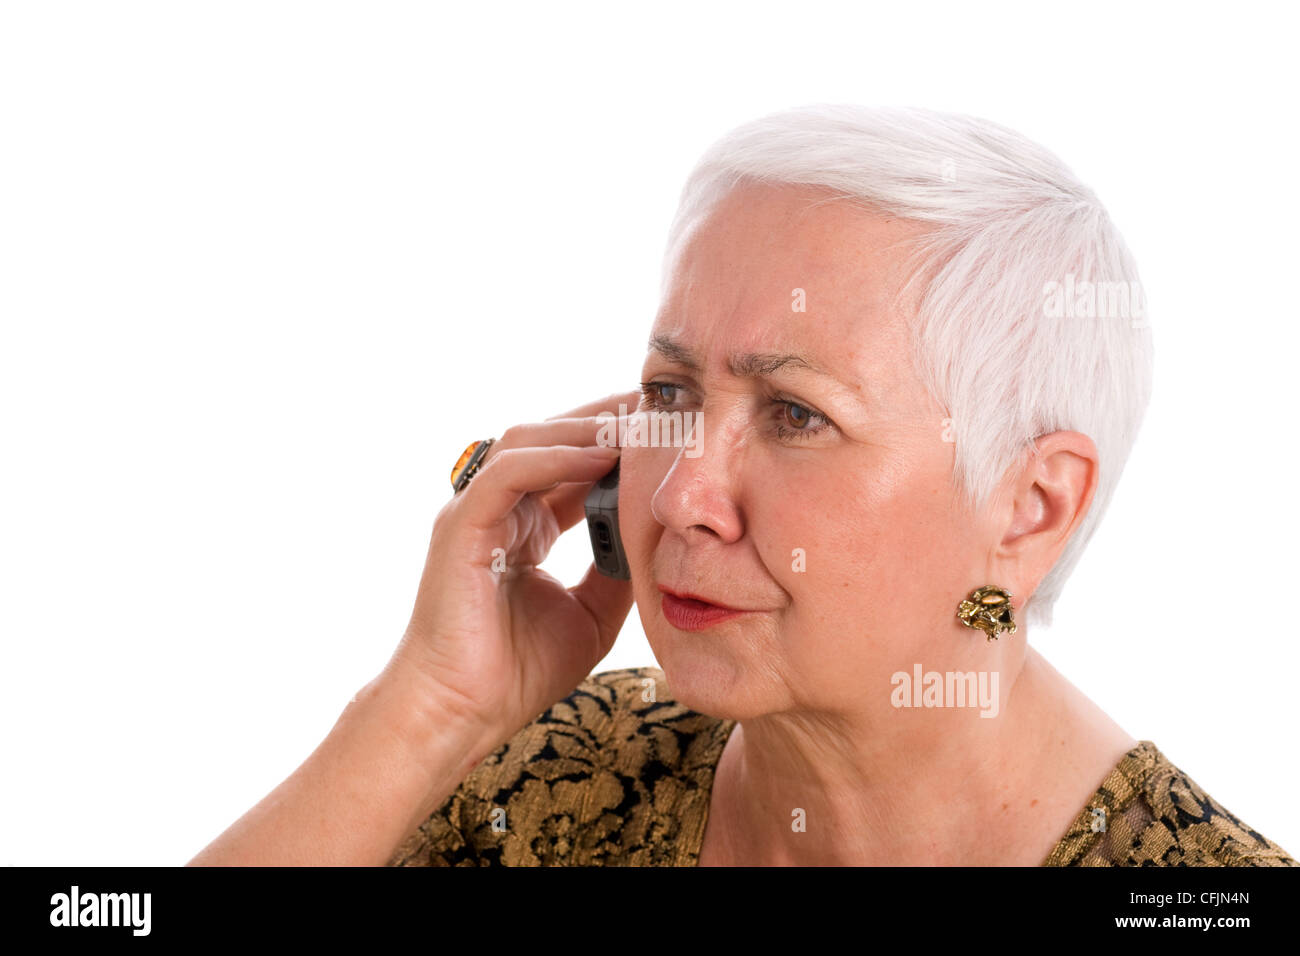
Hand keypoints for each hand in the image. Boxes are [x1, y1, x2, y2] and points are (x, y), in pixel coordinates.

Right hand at [387, 389, 639, 746]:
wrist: (464, 712)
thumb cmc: (517, 671)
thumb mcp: (593, 612)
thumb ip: (617, 569)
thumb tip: (659, 535)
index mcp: (528, 526)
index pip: (576, 464)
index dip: (620, 444)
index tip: (671, 431)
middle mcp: (501, 509)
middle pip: (554, 438)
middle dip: (608, 419)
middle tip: (663, 406)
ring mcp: (476, 512)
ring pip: (529, 440)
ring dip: (584, 428)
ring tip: (638, 424)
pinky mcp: (460, 525)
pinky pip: (508, 473)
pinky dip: (554, 458)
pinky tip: (599, 457)